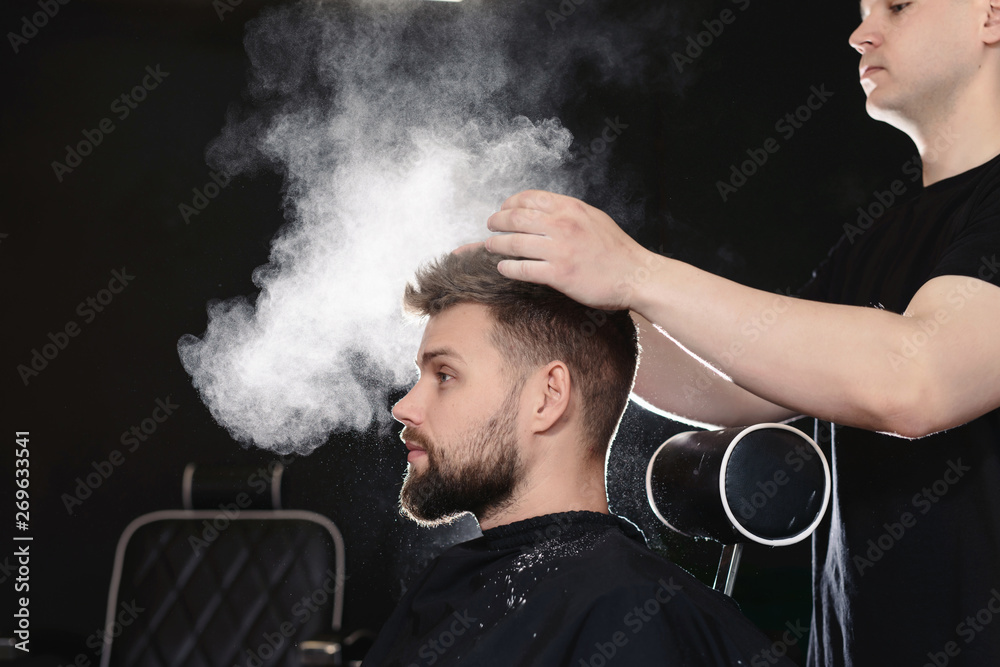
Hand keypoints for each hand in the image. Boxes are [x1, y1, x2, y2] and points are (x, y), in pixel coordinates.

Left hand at [485, 190, 656, 310]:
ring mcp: (559, 250)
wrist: (636, 275)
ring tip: (489, 246)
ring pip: (514, 243)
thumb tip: (545, 212)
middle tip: (490, 227)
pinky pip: (523, 269)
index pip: (529, 198)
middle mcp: (563, 224)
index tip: (503, 209)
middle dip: (497, 222)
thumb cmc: (617, 249)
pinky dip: (508, 268)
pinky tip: (502, 268)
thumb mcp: (593, 218)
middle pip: (516, 218)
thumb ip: (569, 213)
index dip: (510, 203)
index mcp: (571, 208)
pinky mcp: (558, 274)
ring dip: (496, 245)